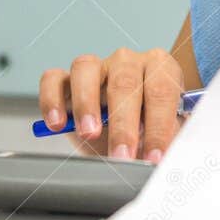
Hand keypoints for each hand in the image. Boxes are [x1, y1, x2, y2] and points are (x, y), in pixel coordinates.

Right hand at [38, 46, 185, 162]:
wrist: (127, 134)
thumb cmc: (149, 129)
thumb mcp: (163, 136)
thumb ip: (167, 140)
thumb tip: (166, 159)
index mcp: (160, 66)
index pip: (162, 91)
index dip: (159, 126)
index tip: (155, 157)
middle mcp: (128, 60)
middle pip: (124, 83)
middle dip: (123, 125)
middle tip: (123, 155)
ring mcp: (96, 66)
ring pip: (86, 69)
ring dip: (87, 103)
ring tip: (89, 133)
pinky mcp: (65, 78)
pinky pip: (53, 79)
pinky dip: (52, 100)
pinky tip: (57, 124)